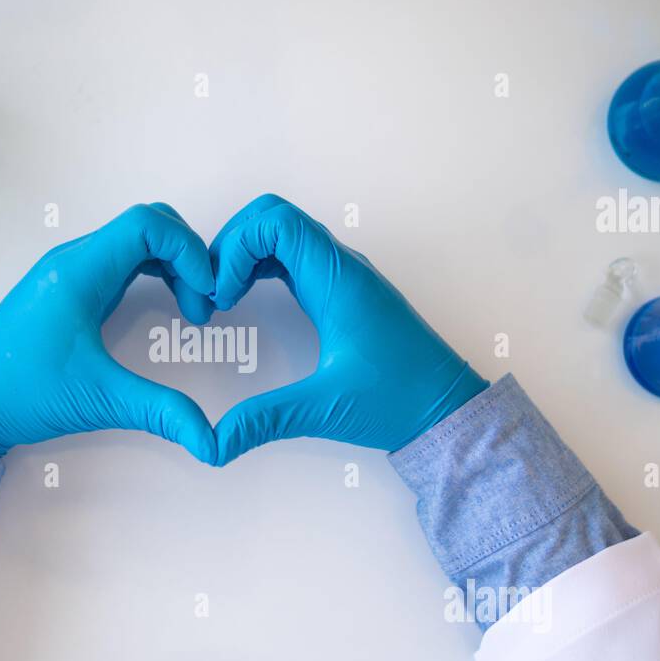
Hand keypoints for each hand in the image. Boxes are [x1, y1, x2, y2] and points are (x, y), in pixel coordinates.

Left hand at [0, 203, 218, 463]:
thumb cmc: (17, 394)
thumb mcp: (98, 401)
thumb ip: (160, 412)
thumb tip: (210, 440)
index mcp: (78, 272)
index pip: (148, 225)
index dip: (190, 250)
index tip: (207, 291)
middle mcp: (72, 261)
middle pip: (147, 225)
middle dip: (187, 256)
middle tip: (202, 304)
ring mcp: (68, 272)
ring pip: (134, 242)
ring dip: (172, 265)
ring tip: (189, 310)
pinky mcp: (67, 288)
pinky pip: (120, 261)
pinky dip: (152, 273)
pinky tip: (163, 306)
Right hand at [209, 194, 487, 465]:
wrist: (445, 409)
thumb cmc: (401, 400)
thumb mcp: (326, 410)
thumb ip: (265, 420)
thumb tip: (214, 443)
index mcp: (338, 280)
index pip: (275, 222)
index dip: (236, 248)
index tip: (223, 294)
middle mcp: (340, 267)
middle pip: (272, 217)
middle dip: (231, 245)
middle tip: (214, 292)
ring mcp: (341, 276)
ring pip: (281, 235)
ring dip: (243, 256)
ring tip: (224, 299)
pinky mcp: (340, 292)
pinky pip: (292, 258)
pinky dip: (260, 268)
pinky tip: (247, 301)